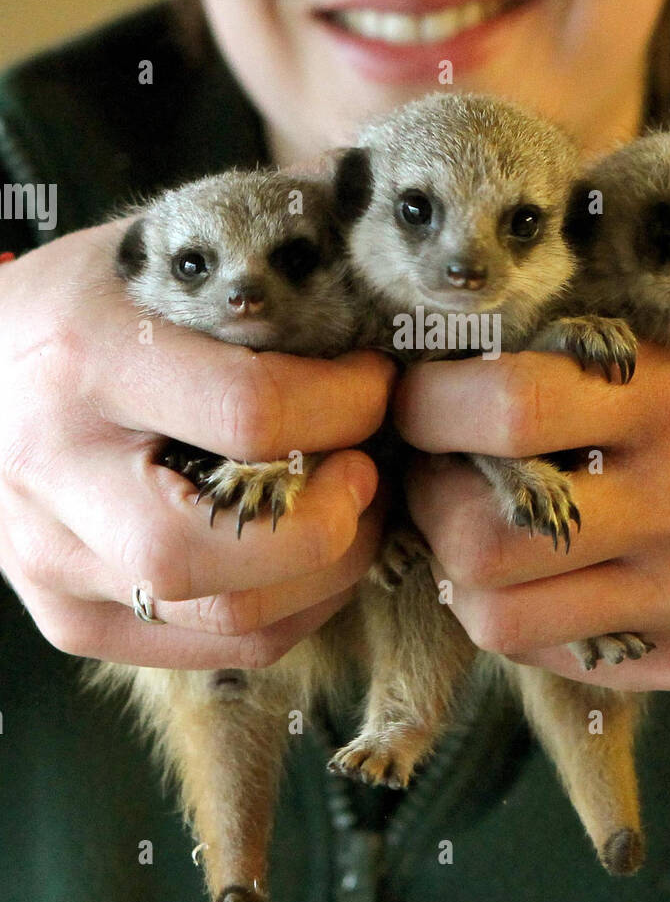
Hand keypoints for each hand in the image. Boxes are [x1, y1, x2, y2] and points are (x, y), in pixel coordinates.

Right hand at [0, 221, 394, 669]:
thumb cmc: (85, 302)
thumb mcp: (157, 250)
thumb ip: (259, 271)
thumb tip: (385, 288)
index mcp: (85, 359)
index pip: (250, 413)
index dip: (346, 406)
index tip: (377, 385)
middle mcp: (52, 471)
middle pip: (217, 550)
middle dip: (331, 522)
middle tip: (369, 472)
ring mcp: (50, 558)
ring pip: (226, 619)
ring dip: (325, 577)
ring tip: (352, 515)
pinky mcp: (67, 616)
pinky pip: (210, 650)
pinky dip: (288, 614)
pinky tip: (311, 561)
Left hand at [394, 340, 669, 687]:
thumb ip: (575, 356)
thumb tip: (432, 370)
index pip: (510, 408)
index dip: (428, 406)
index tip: (416, 395)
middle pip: (485, 537)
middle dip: (429, 499)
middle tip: (436, 468)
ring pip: (500, 619)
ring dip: (458, 571)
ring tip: (479, 524)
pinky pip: (555, 656)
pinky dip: (522, 615)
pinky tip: (545, 571)